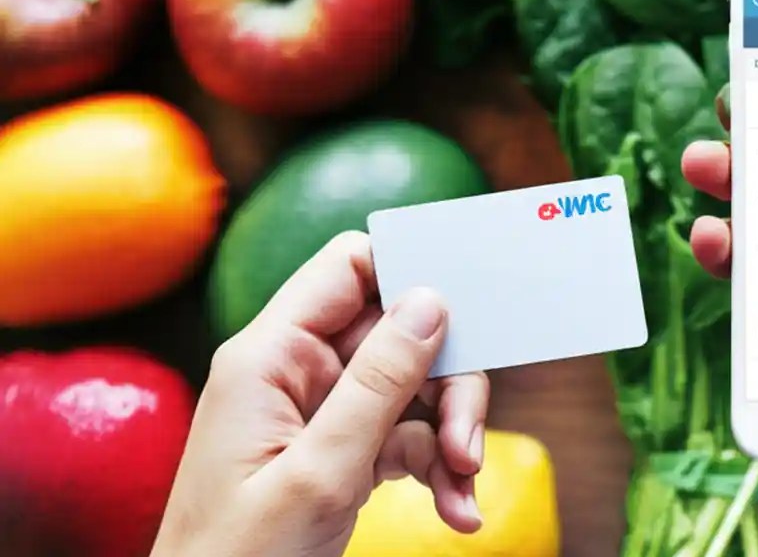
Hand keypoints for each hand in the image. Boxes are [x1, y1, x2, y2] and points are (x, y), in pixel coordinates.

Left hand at [151, 231, 488, 556]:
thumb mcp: (319, 472)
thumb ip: (377, 382)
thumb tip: (430, 300)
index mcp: (269, 357)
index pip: (349, 267)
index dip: (411, 272)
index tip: (468, 309)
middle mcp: (295, 373)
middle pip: (398, 334)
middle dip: (446, 383)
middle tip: (468, 439)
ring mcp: (318, 414)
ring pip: (412, 390)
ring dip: (450, 436)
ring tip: (463, 487)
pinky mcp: (339, 452)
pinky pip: (406, 437)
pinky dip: (437, 469)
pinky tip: (457, 510)